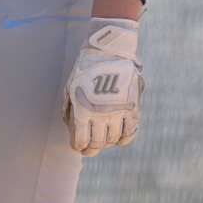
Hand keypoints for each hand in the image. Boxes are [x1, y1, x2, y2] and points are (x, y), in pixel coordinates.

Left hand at [63, 17, 141, 156]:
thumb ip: (70, 109)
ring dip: (106, 143)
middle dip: (91, 149)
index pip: (81, 139)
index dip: (79, 147)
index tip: (79, 148)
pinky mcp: (133, 108)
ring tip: (102, 142)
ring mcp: (118, 112)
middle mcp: (101, 114)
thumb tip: (71, 127)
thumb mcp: (71, 88)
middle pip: (97, 142)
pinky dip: (124, 139)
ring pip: (113, 139)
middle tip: (88, 150)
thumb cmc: (86, 69)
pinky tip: (119, 140)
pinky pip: (130, 131)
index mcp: (83, 110)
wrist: (109, 51)